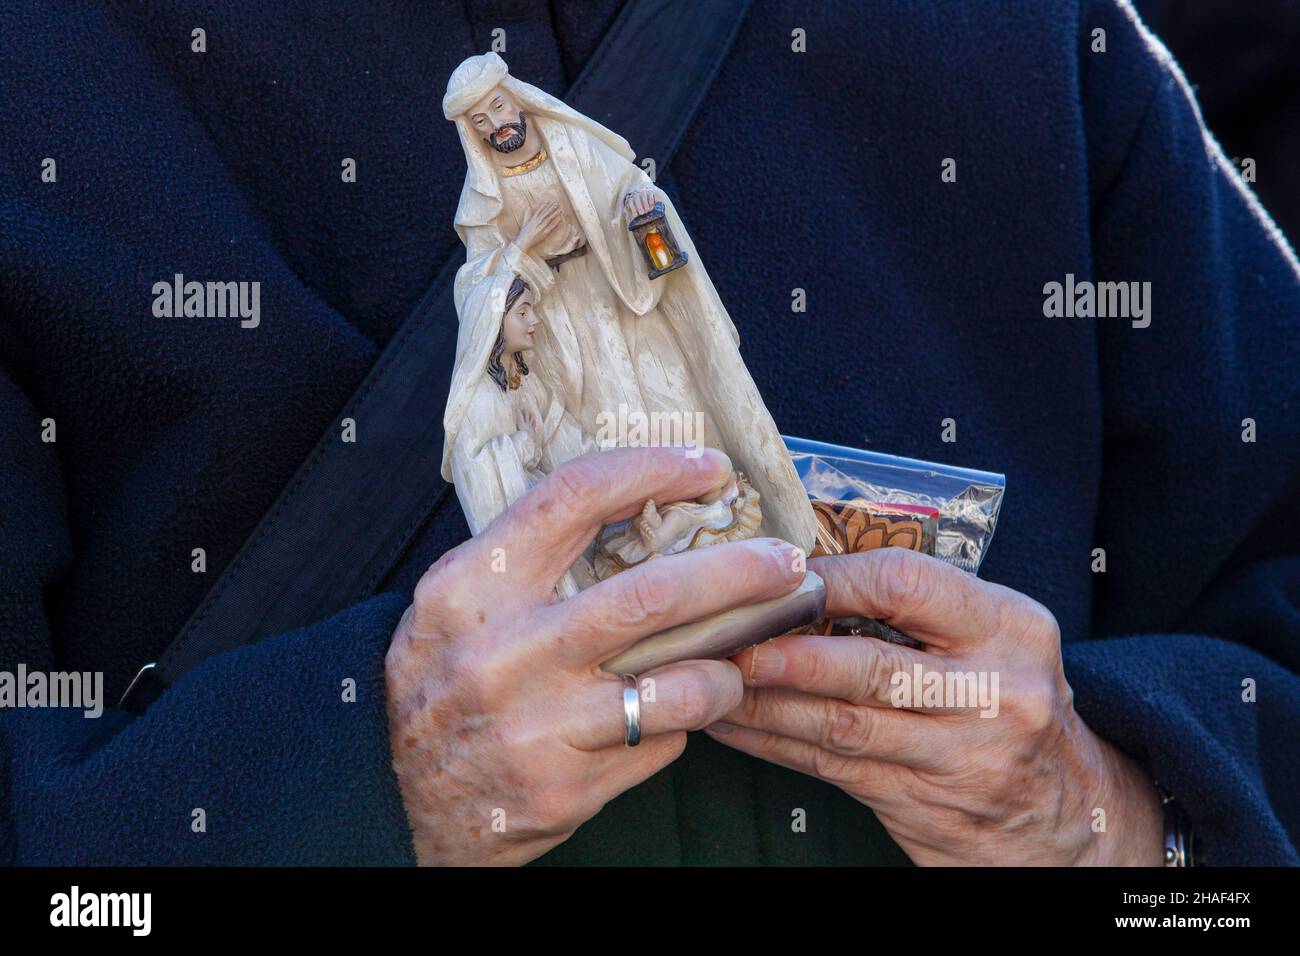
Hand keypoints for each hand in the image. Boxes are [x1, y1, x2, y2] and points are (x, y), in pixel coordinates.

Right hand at [385, 446, 804, 864]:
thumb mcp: (455, 605)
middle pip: (654, 593)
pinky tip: (662, 723)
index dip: (653, 470)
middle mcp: (505, 649)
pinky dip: (675, 729)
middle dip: (739, 572)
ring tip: (735, 664)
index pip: (575, 497)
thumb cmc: (434, 686)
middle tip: (786, 562)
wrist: (384, 799)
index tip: (708, 468)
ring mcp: (536, 724)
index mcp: (473, 584)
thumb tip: (637, 512)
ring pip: (677, 684)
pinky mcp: (562, 788)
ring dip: (725, 672)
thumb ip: (528, 560)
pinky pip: (657, 746)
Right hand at [514, 200, 561, 253]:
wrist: (524, 241)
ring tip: (559, 208)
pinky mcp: (544, 232)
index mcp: (533, 219)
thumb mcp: (524, 223)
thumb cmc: (523, 234)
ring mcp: (541, 227)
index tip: (548, 201)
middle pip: (545, 213)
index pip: (539, 211)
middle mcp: (537, 222)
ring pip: (549, 218)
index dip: (544, 205)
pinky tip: (559, 218)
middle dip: (551, 207)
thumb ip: (526, 215)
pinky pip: (551, 226)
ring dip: (554, 213)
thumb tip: (526, 208)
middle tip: (556, 203)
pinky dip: (555, 221)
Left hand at [623, 187, 655, 220]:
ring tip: (647, 210)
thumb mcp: (634, 214)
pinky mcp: (650, 192)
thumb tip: (629, 223)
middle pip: (636, 198)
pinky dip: (650, 198)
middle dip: (638, 206)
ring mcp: (643, 192)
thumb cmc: (640, 212)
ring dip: (645, 202)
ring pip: (642, 194)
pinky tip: (651, 204)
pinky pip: (650, 193)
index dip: (632, 208)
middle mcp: (636, 194)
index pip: (630, 202)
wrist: (649, 205)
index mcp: (631, 199)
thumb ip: (630, 217)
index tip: (635, 215)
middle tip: (642, 213)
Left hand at [707, 548, 1165, 865]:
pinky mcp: (924, 805)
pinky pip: (831, 768)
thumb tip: (802, 574)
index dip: (831, 579)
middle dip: (785, 652)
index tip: (776, 576)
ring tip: (708, 679)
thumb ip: (923, 608)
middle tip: (724, 635)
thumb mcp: (997, 640)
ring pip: (841, 725)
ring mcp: (962, 758)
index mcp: (1012, 630)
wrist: (1068, 818)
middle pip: (870, 667)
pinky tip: (733, 724)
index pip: (908, 584)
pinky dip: (774, 743)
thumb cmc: (1009, 703)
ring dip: (763, 702)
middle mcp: (997, 693)